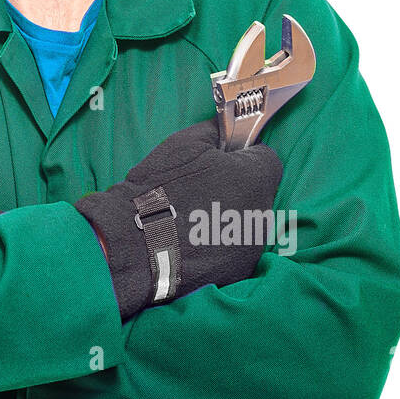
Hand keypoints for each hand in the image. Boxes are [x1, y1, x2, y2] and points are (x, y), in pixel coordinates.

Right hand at [75, 116, 283, 319]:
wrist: (132, 241)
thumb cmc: (159, 187)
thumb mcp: (184, 143)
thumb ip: (215, 131)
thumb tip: (227, 128)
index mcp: (255, 177)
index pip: (267, 159)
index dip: (243, 157)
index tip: (221, 162)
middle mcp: (263, 212)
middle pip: (259, 192)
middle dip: (238, 188)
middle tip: (201, 190)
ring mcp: (252, 245)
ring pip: (248, 222)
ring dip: (231, 217)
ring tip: (193, 219)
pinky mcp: (238, 271)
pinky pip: (236, 249)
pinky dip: (221, 244)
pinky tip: (193, 241)